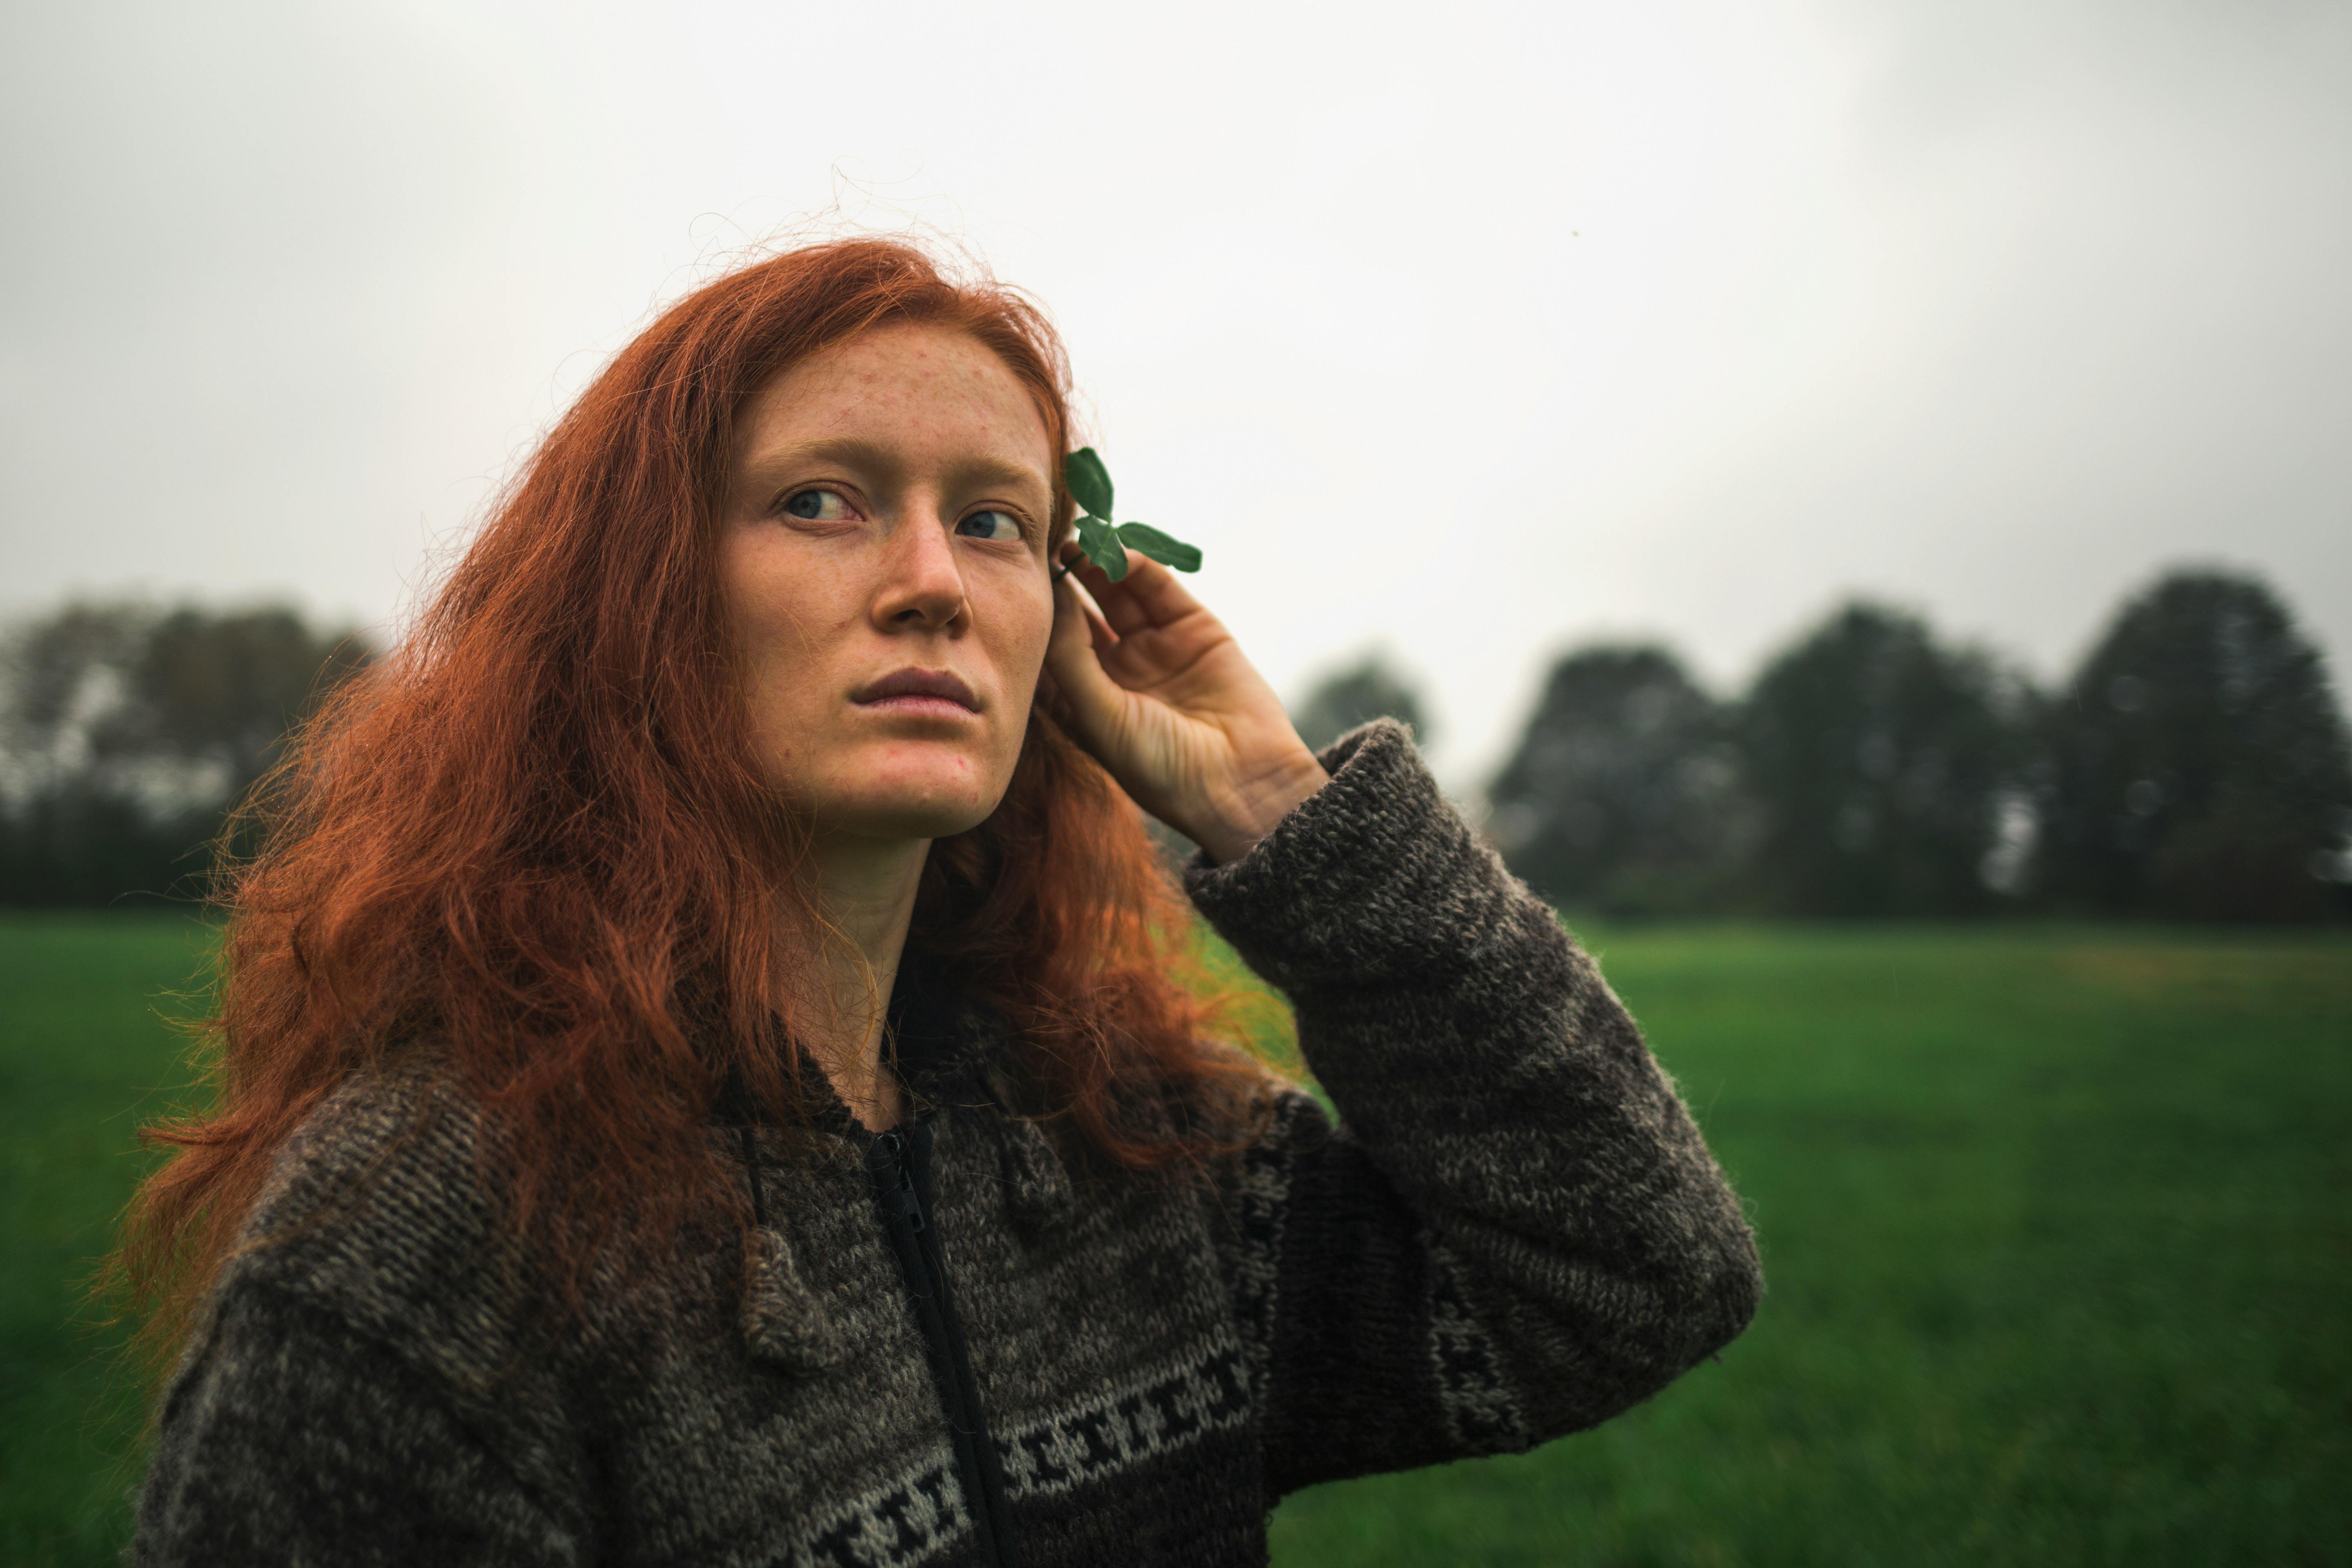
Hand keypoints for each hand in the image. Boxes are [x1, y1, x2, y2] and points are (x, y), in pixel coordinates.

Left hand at [1044, 548, 1327, 865]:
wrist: (1241, 783)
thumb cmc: (1160, 767)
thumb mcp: (1100, 715)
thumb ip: (1070, 657)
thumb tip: (1050, 598)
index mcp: (1085, 699)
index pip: (1052, 643)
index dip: (1039, 610)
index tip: (1017, 576)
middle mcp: (1116, 670)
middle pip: (1082, 611)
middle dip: (1064, 578)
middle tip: (1043, 543)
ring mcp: (1154, 647)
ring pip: (1117, 593)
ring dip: (1098, 564)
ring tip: (1077, 539)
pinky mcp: (1193, 629)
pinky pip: (1158, 588)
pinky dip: (1138, 567)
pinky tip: (1118, 553)